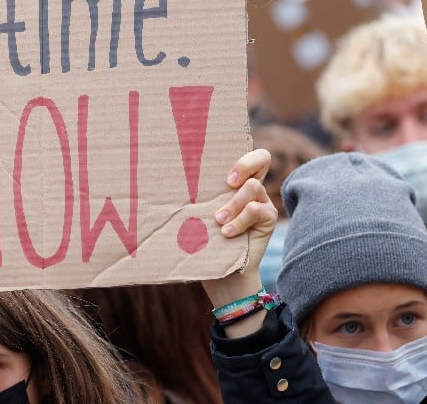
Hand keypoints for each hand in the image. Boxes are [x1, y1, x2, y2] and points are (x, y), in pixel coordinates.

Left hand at [200, 149, 278, 336]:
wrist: (220, 272)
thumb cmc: (201, 238)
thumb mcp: (196, 212)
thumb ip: (194, 195)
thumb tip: (158, 178)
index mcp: (234, 181)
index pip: (246, 153)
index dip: (241, 155)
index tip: (224, 174)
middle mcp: (251, 187)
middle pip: (261, 158)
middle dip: (244, 165)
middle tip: (228, 183)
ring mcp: (262, 202)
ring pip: (253, 187)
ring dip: (233, 204)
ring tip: (217, 221)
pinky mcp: (268, 219)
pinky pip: (257, 210)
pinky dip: (239, 221)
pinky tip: (226, 233)